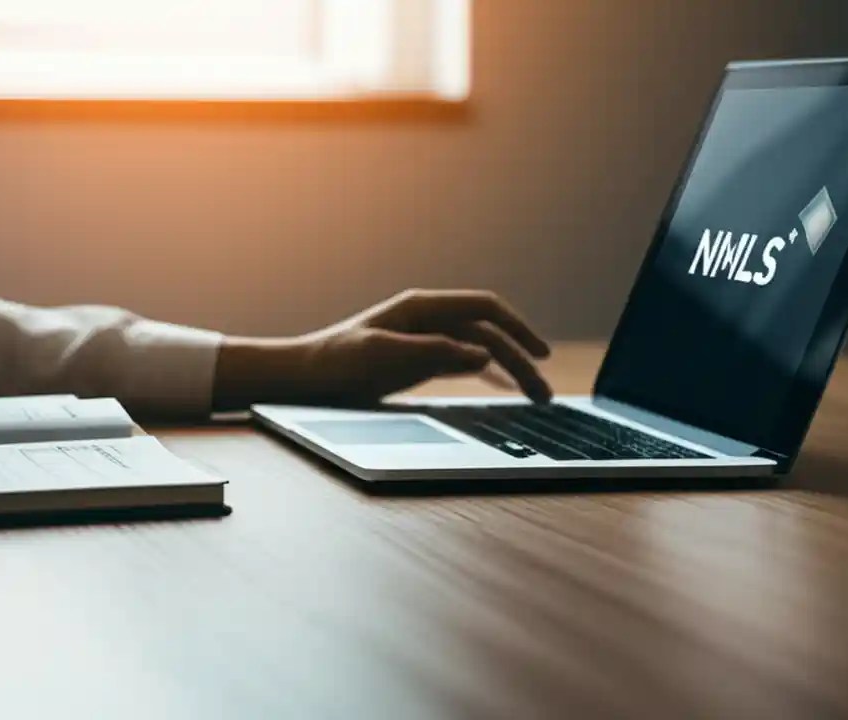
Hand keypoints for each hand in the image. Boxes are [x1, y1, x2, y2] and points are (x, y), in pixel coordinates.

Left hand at [214, 289, 551, 410]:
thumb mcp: (382, 357)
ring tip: (536, 398)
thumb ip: (433, 353)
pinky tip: (505, 389)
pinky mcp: (416, 362)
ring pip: (479, 351)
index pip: (484, 309)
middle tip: (545, 394)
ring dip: (509, 371)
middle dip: (521, 360)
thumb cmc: (334, 363)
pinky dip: (488, 376)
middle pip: (488, 335)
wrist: (301, 378)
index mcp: (421, 308)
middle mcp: (427, 320)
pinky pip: (463, 364)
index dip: (518, 329)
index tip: (541, 355)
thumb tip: (482, 356)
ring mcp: (423, 340)